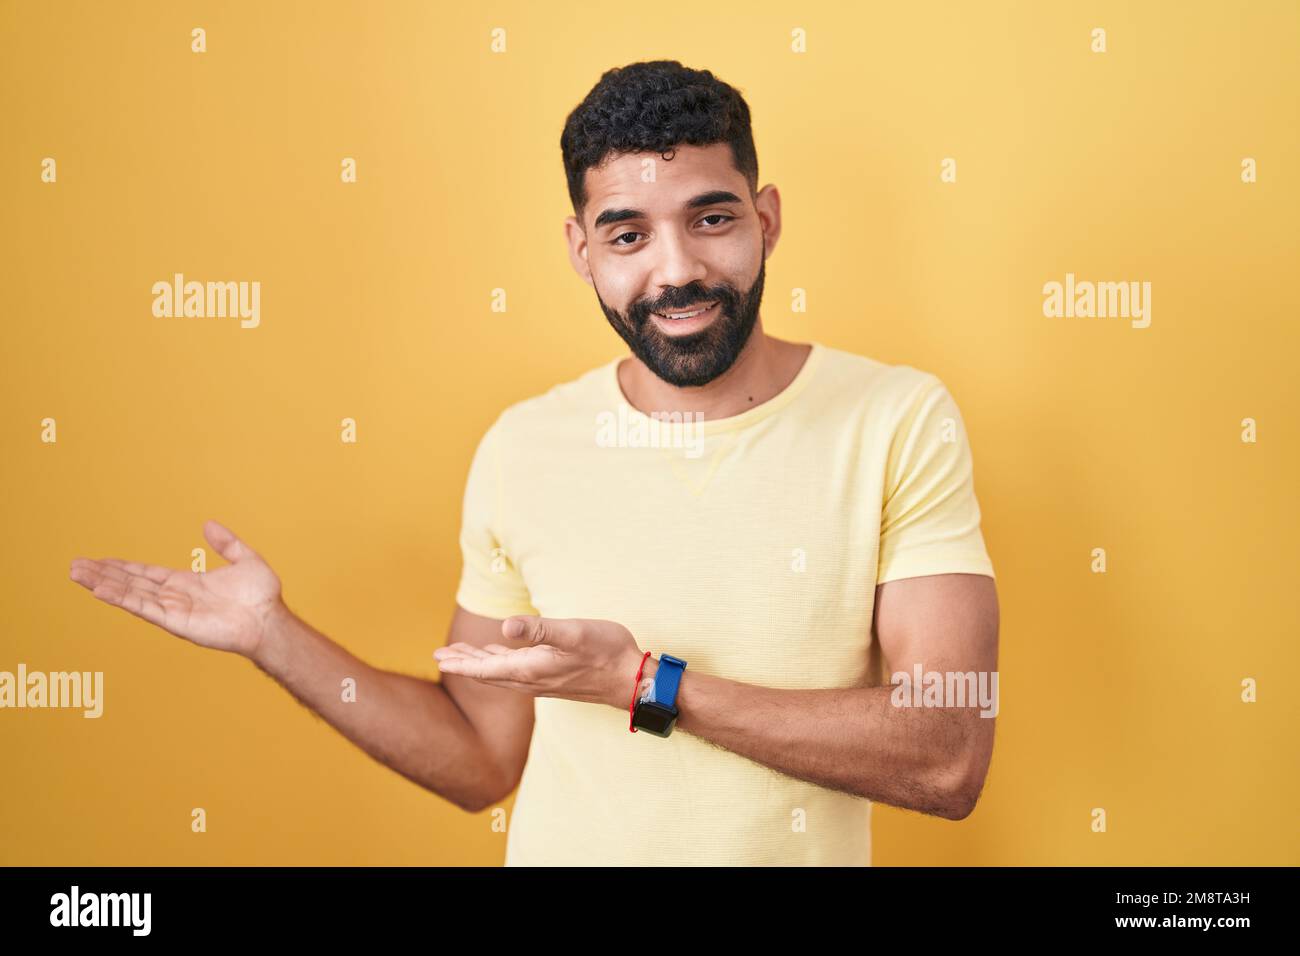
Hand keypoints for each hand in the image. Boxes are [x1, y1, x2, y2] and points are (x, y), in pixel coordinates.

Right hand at [68, 519, 285, 658]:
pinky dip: (123, 599)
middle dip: (103, 574)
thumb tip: (208, 524)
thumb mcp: (245, 559)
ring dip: (104, 584)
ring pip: (131, 594)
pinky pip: (145, 608)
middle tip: (75, 566)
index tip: (99, 561)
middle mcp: (175, 597)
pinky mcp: (177, 622)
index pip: (146, 573)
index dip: (122, 567)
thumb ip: (226, 542)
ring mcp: (174, 610)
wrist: (271, 619)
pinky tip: (102, 591)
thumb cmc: (262, 597)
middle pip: (131, 582)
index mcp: (187, 583)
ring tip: (78, 575)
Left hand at [434, 616, 646, 709]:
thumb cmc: (607, 652)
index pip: (485, 668)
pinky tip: (502, 655)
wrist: (632, 681)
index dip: (461, 661)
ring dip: (480, 663)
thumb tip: (504, 627)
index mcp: (531, 669)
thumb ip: (539, 630)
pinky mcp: (553, 679)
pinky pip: (516, 673)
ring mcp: (543, 682)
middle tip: (440, 655)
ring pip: (501, 674)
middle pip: (488, 673)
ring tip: (462, 654)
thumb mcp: (573, 633)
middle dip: (463, 662)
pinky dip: (500, 663)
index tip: (438, 657)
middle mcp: (532, 680)